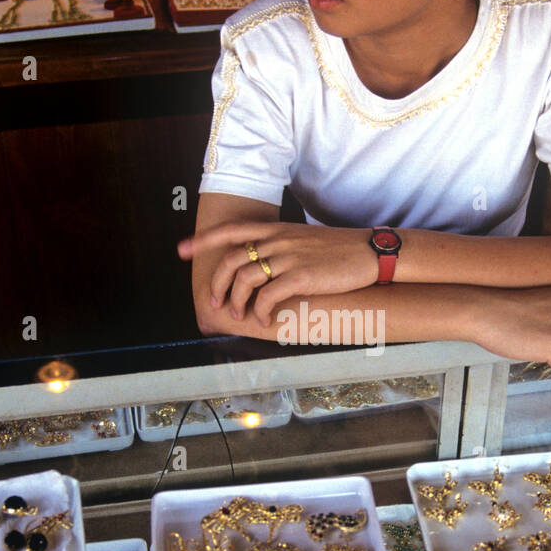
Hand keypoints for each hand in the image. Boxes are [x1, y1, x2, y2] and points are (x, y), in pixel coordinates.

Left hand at [178, 221, 377, 324]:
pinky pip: (268, 296)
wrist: (368, 251)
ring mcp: (288, 257)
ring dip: (235, 302)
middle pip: (231, 260)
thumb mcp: (303, 239)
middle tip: (213, 302)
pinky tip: (264, 320)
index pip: (231, 230)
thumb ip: (279, 245)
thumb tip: (260, 261)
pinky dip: (260, 311)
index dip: (202, 239)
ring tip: (238, 316)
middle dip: (215, 284)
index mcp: (276, 229)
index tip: (181, 250)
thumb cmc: (338, 249)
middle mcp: (277, 240)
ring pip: (245, 279)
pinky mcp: (301, 276)